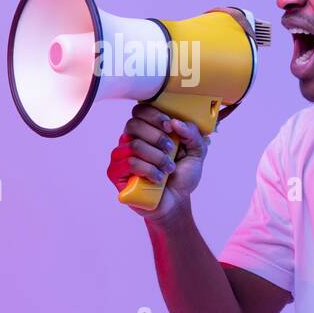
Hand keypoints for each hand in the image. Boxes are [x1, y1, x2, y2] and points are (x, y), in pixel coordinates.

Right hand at [106, 103, 209, 220]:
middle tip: (172, 151)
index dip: (154, 116)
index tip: (170, 127)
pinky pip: (129, 162)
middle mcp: (130, 140)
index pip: (140, 110)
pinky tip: (158, 178)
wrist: (176, 202)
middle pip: (134, 124)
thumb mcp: (197, 152)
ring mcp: (120, 156)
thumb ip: (192, 133)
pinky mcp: (116, 173)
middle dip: (158, 138)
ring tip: (168, 169)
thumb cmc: (182, 176)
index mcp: (146, 130)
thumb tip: (176, 122)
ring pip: (134, 145)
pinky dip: (148, 170)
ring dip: (157, 157)